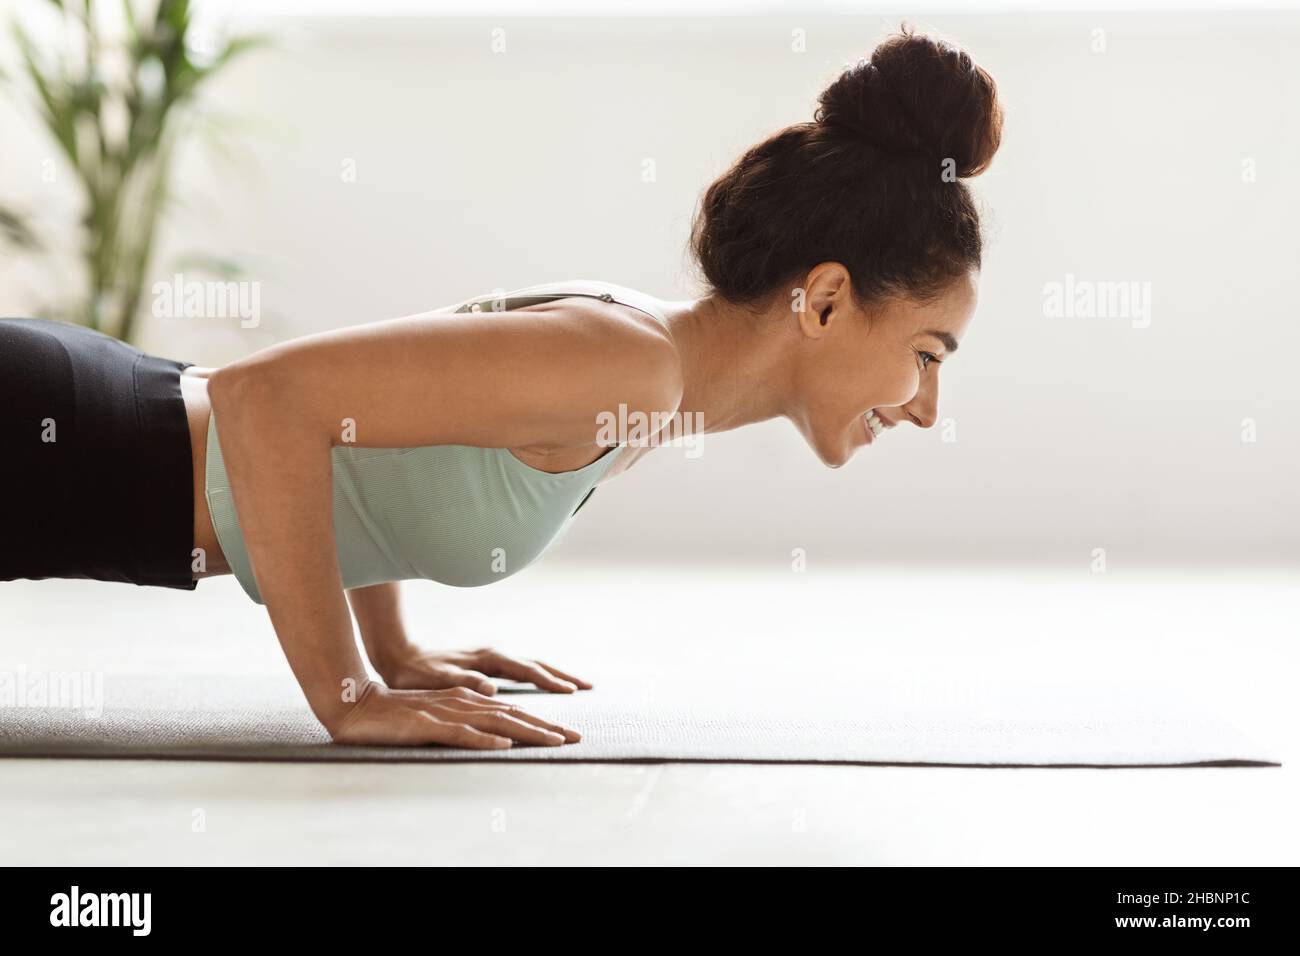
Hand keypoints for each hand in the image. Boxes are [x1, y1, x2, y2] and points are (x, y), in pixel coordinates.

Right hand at [330, 681, 580, 747]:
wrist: (357, 704)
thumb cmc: (398, 713)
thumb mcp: (439, 715)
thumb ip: (468, 719)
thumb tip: (498, 734)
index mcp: (467, 697)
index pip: (512, 709)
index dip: (542, 721)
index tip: (567, 734)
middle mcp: (464, 700)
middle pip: (513, 712)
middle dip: (546, 725)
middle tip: (575, 738)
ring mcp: (447, 711)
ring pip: (495, 721)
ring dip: (526, 731)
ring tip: (553, 741)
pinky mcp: (428, 724)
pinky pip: (461, 733)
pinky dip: (484, 739)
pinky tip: (503, 745)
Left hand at [377, 645, 593, 695]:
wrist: (398, 656)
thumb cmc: (414, 673)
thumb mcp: (436, 679)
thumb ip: (464, 682)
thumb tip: (492, 688)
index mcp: (486, 659)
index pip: (525, 670)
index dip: (548, 682)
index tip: (570, 692)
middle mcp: (493, 655)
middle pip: (536, 664)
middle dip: (563, 676)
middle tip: (590, 687)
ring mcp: (491, 658)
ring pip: (531, 665)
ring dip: (555, 675)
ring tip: (576, 686)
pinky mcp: (486, 664)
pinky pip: (521, 670)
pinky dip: (539, 676)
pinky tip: (544, 685)